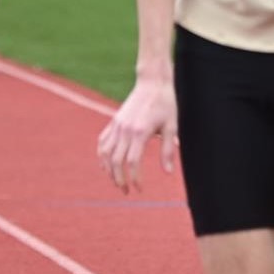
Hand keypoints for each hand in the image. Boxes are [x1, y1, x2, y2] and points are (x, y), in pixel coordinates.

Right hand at [97, 77, 178, 192]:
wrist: (153, 82)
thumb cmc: (166, 103)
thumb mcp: (172, 126)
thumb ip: (168, 151)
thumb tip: (169, 173)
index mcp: (140, 132)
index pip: (132, 162)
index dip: (135, 178)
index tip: (139, 188)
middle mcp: (124, 130)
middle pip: (116, 162)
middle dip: (119, 179)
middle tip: (126, 190)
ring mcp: (116, 125)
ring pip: (105, 154)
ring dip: (109, 170)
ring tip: (116, 181)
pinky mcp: (114, 122)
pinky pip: (102, 142)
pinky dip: (102, 156)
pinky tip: (107, 165)